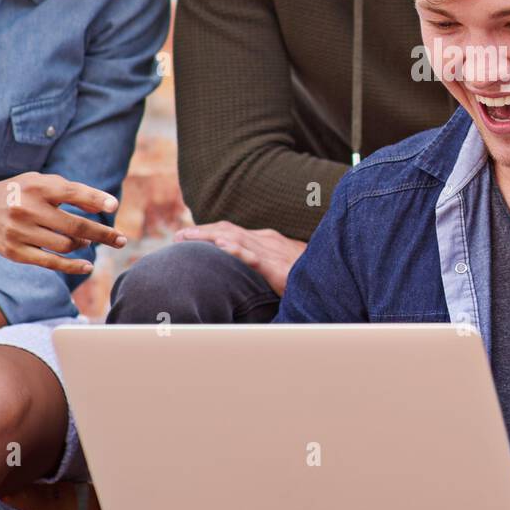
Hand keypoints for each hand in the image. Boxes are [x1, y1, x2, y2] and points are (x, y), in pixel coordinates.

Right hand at [0, 174, 125, 274]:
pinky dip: (73, 266)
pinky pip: (51, 262)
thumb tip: (104, 206)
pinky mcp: (15, 252)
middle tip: (121, 239)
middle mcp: (27, 208)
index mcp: (36, 186)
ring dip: (84, 244)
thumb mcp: (41, 182)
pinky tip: (87, 266)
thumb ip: (72, 191)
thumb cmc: (20, 193)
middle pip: (74, 225)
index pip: (71, 192)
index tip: (114, 206)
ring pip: (65, 244)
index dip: (95, 199)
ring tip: (88, 241)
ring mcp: (20, 232)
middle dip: (103, 233)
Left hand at [172, 223, 305, 296]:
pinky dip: (236, 250)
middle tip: (178, 236)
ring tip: (187, 237)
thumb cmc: (309, 273)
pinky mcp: (277, 268)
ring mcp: (271, 252)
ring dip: (209, 237)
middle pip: (228, 231)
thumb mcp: (284, 265)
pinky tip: (221, 248)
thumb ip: (267, 263)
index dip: (209, 231)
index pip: (232, 231)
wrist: (331, 277)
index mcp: (267, 240)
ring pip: (234, 239)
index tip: (188, 235)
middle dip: (202, 232)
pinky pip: (253, 257)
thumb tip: (252, 267)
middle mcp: (267, 241)